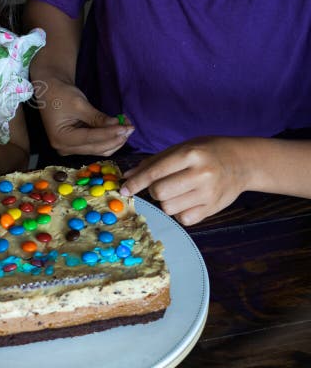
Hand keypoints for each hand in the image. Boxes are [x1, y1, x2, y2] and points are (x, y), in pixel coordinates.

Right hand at [39, 77, 132, 155]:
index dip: (110, 134)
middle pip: (96, 148)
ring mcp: (70, 148)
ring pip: (98, 150)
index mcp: (61, 138)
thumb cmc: (60, 94)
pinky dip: (108, 139)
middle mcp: (64, 147)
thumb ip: (98, 118)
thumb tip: (117, 126)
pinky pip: (95, 146)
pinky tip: (118, 129)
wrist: (50, 90)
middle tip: (130, 127)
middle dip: (115, 139)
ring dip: (114, 140)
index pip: (90, 139)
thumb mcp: (79, 104)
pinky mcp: (76, 144)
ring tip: (126, 127)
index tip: (127, 128)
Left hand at [120, 136, 248, 224]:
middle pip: (160, 193)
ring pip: (169, 208)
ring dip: (166, 202)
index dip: (136, 182)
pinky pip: (184, 219)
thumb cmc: (206, 152)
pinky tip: (188, 201)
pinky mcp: (214, 209)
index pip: (155, 172)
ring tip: (178, 191)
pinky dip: (180, 213)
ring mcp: (209, 193)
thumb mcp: (181, 148)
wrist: (242, 162)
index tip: (124, 190)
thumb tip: (128, 176)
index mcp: (190, 154)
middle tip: (162, 185)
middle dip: (154, 191)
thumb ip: (154, 162)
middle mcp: (201, 174)